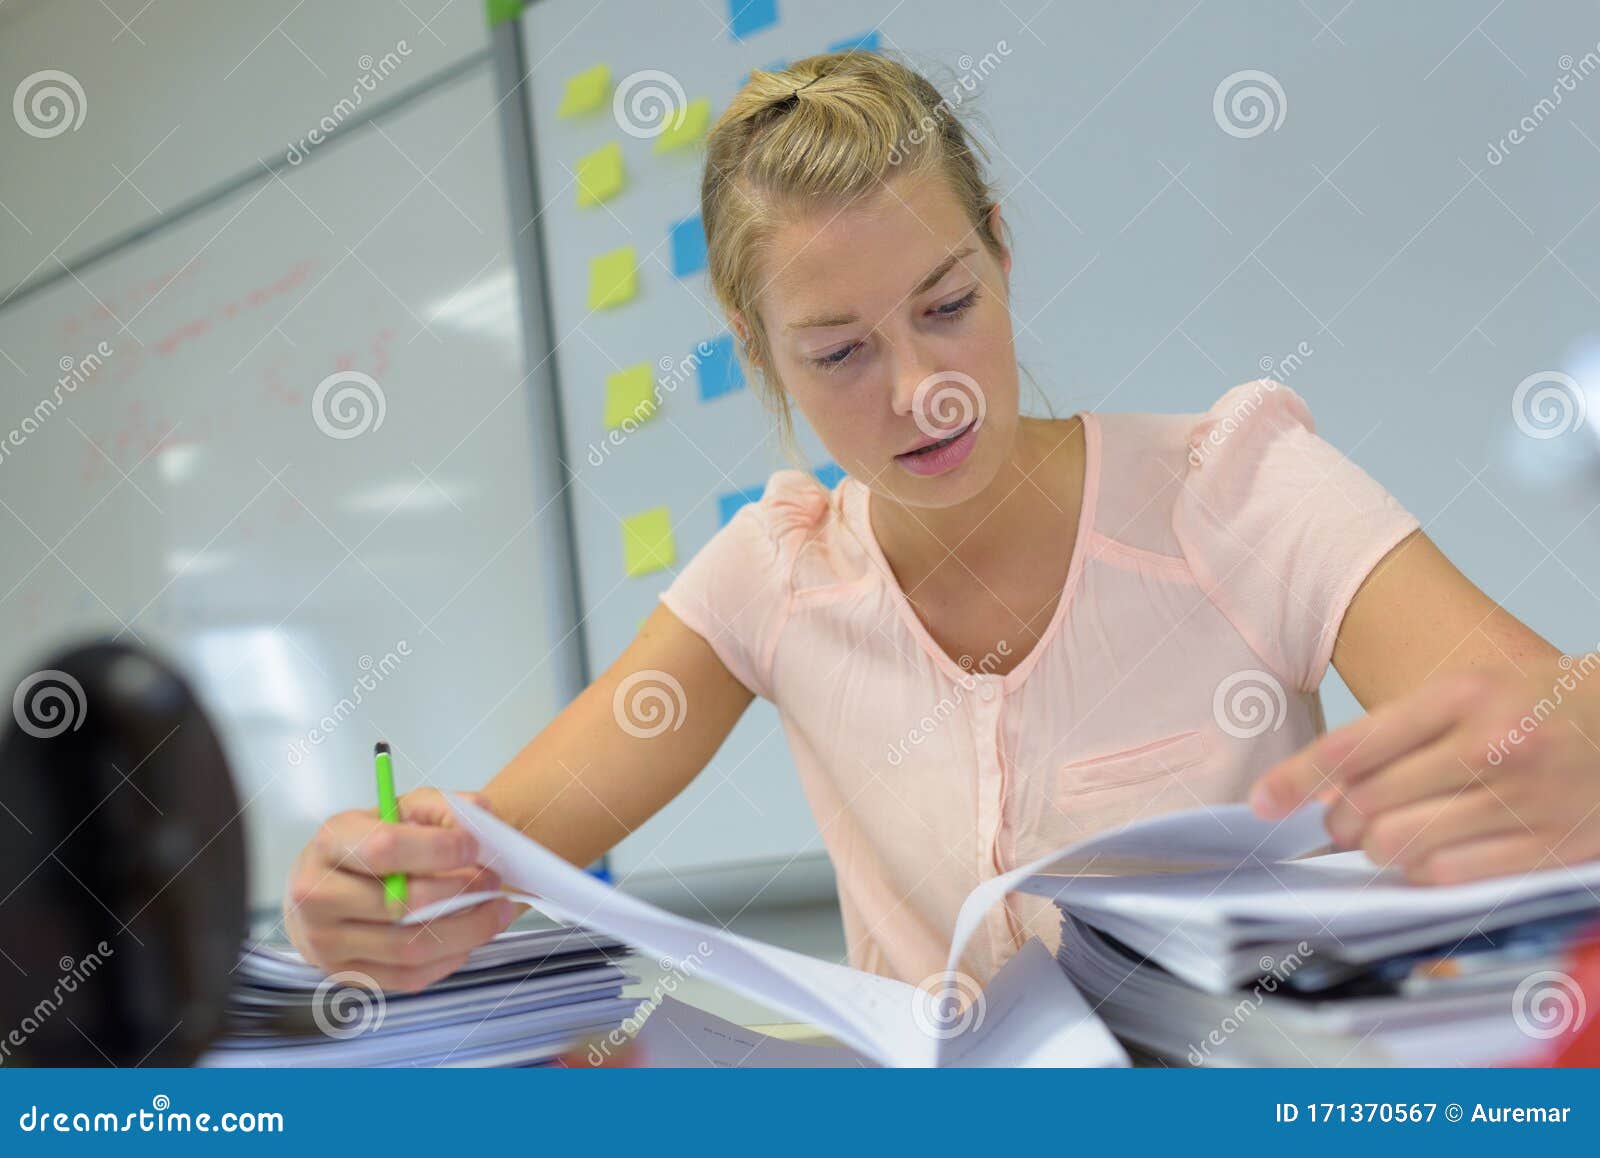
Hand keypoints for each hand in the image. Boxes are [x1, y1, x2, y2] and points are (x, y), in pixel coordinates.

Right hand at [283, 787, 517, 991]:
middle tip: (494, 879)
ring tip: (495, 910)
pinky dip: (449, 958)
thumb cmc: (367, 846)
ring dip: (467, 930)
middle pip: (401, 903)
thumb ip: (440, 807)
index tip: (474, 846)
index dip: (439, 849)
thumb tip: (480, 816)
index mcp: (330, 842)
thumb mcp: (398, 810)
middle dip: (462, 891)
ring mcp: (327, 941)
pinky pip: (409, 977)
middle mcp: (318, 894)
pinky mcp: (346, 974)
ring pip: (410, 948)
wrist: (320, 890)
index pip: (384, 849)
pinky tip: (468, 938)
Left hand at [1249, 667, 1599, 884]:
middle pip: (1369, 802)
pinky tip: (1427, 858)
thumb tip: (1322, 792)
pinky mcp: (1550, 847)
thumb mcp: (1470, 692)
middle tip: (1341, 824)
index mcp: (1462, 695)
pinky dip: (1421, 873)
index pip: (1355, 743)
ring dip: (1376, 849)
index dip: (1296, 778)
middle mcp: (1491, 744)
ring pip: (1401, 843)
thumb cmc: (1540, 705)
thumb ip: (1397, 734)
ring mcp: (1523, 798)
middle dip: (1339, 822)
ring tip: (1385, 837)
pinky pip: (1450, 876)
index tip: (1261, 803)